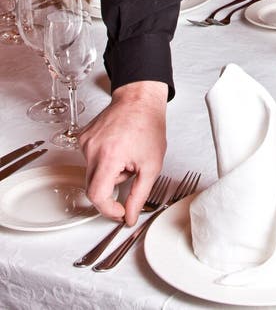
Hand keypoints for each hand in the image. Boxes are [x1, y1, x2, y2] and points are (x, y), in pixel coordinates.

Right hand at [78, 80, 167, 224]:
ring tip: (126, 154)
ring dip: (109, 172)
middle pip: (93, 185)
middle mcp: (92, 148)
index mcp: (108, 156)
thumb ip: (139, 195)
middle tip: (131, 172)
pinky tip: (117, 146)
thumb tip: (129, 217)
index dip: (108, 209)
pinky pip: (90, 158)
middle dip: (112, 186)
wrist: (140, 99)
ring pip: (92, 172)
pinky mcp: (82, 136)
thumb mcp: (151, 165)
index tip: (120, 211)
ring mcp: (85, 141)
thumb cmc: (148, 125)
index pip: (97, 196)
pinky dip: (103, 159)